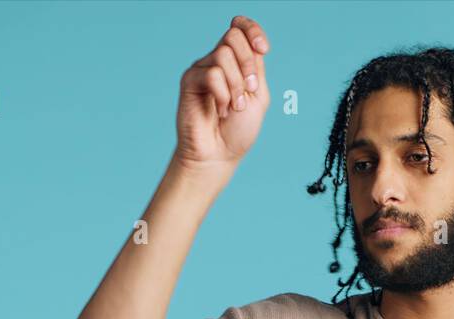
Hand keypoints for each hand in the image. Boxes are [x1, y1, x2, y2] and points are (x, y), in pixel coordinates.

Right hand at [173, 16, 270, 174]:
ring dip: (236, 85)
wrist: (219, 155)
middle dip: (248, 64)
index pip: (240, 27)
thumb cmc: (238, 131)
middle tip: (250, 90)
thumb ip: (256, 67)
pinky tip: (220, 111)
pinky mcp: (190, 80)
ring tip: (234, 107)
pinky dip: (222, 95)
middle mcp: (218, 61)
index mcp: (237, 62)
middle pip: (233, 37)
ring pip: (223, 55)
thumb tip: (252, 42)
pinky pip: (211, 74)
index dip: (252, 30)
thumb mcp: (258, 96)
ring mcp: (202, 69)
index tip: (264, 49)